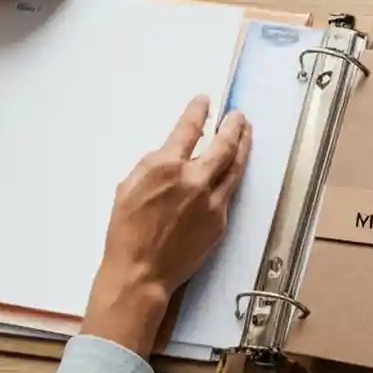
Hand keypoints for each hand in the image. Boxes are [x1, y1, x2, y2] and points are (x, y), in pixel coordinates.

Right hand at [82, 96, 251, 355]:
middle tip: (238, 115)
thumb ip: (152, 166)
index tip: (205, 101)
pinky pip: (230, 191)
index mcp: (165, 167)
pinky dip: (234, 174)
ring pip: (235, 166)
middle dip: (233, 126)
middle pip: (223, 145)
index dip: (198, 113)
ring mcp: (211, 200)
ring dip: (243, 146)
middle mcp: (193, 180)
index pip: (188, 130)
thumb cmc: (126, 233)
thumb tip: (171, 153)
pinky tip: (235, 168)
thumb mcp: (127, 188)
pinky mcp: (220, 219)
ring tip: (246, 132)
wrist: (141, 271)